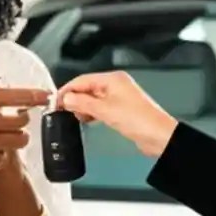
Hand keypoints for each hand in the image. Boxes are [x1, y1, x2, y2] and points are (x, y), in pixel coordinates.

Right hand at [0, 71, 49, 169]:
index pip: (21, 97)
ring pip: (17, 142)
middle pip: (22, 122)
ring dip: (17, 138)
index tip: (46, 97)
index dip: (38, 97)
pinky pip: (0, 159)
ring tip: (11, 136)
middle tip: (18, 119)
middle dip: (23, 120)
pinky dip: (1, 155)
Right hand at [58, 70, 178, 157]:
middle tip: (62, 111)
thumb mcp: (105, 111)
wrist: (159, 136)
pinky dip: (92, 112)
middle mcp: (116, 85)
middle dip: (74, 99)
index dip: (67, 90)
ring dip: (82, 107)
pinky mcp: (122, 109)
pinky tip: (86, 120)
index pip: (82, 80)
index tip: (55, 101)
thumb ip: (83, 103)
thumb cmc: (140, 121)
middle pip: (87, 88)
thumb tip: (67, 98)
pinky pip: (101, 107)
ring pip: (93, 98)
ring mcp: (119, 97)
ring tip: (74, 117)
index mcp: (113, 79)